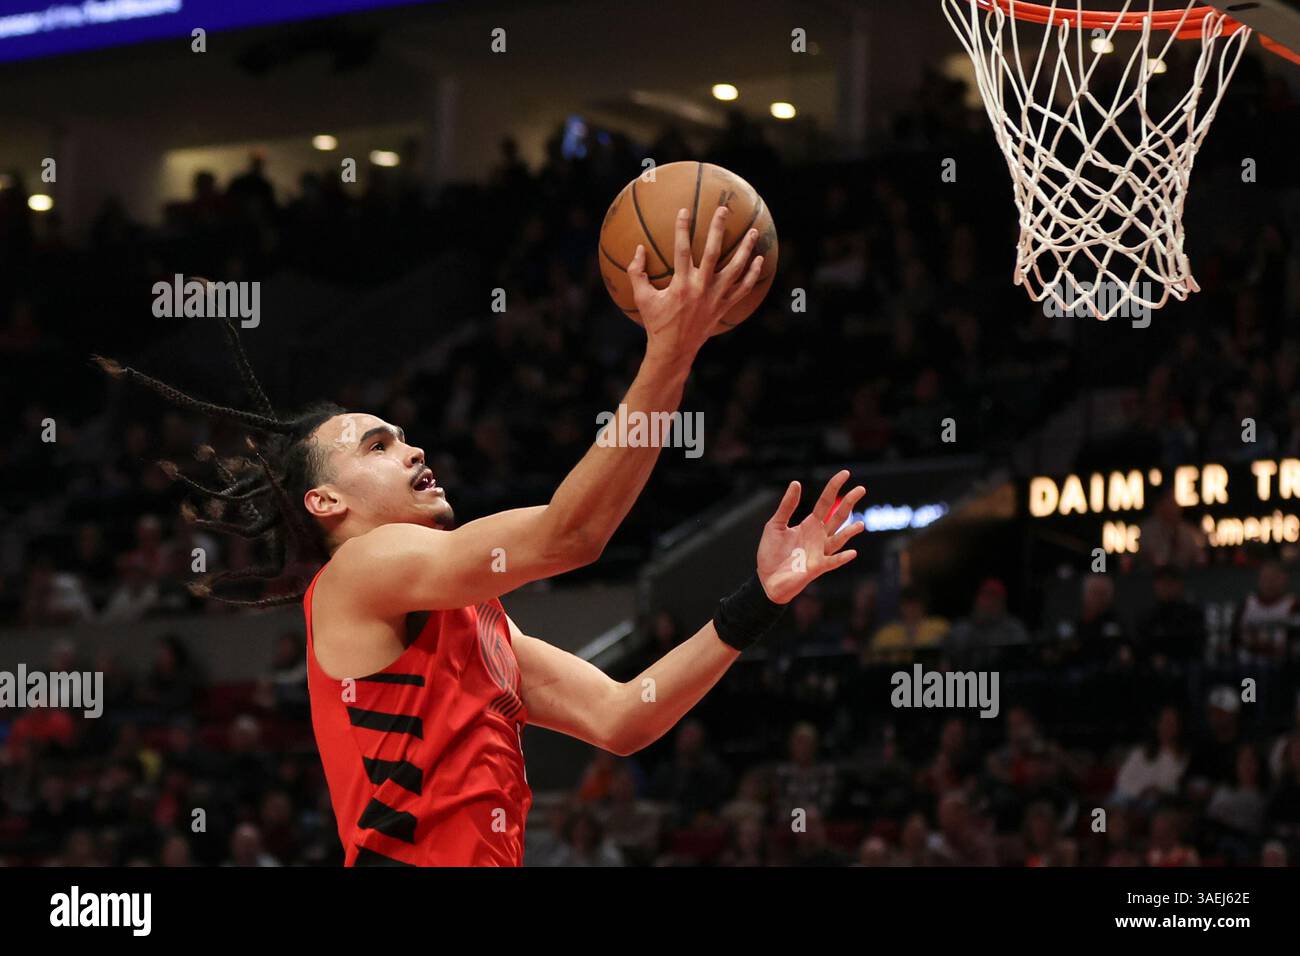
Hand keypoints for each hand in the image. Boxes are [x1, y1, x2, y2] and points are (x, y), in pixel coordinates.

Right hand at [629, 205, 763, 366]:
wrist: (673, 350)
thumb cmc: (656, 323)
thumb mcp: (642, 298)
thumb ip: (636, 273)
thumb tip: (638, 249)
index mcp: (681, 284)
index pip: (681, 250)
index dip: (682, 228)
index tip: (684, 210)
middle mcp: (701, 288)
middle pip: (713, 252)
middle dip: (718, 229)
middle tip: (723, 210)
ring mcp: (715, 298)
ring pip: (735, 269)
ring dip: (745, 249)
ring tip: (753, 232)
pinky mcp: (724, 307)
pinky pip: (743, 289)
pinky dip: (752, 275)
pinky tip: (759, 261)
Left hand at [756, 470, 865, 604]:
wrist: (766, 579)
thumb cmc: (771, 553)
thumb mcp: (775, 525)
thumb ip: (787, 506)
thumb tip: (796, 483)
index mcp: (809, 524)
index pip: (826, 502)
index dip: (834, 487)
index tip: (845, 473)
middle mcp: (818, 536)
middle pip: (838, 516)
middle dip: (849, 503)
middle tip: (861, 489)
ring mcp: (819, 552)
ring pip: (839, 539)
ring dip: (849, 532)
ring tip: (860, 524)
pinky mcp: (816, 567)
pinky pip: (832, 561)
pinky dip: (842, 557)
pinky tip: (852, 552)